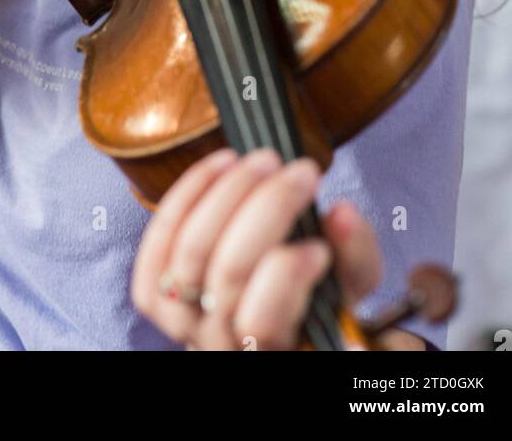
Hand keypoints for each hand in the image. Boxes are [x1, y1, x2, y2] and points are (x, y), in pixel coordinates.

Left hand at [131, 146, 382, 350]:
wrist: (268, 320)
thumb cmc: (313, 302)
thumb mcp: (349, 290)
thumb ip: (354, 257)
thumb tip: (342, 213)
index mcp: (273, 352)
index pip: (262, 321)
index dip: (287, 274)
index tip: (318, 245)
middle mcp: (218, 343)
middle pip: (227, 271)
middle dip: (269, 208)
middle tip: (303, 172)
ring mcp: (181, 320)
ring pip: (189, 250)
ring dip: (229, 191)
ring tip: (265, 160)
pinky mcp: (156, 291)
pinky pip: (157, 243)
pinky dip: (187, 195)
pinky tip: (222, 164)